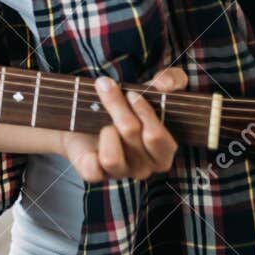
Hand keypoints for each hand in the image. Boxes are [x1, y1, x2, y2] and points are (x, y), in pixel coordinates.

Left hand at [59, 68, 187, 181]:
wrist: (84, 115)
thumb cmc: (127, 105)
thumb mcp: (152, 87)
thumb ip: (171, 79)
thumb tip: (164, 85)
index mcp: (163, 152)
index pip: (156, 137)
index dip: (144, 112)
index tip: (131, 92)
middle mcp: (144, 167)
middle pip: (131, 134)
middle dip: (117, 107)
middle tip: (106, 87)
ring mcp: (120, 173)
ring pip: (112, 157)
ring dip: (104, 130)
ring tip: (102, 121)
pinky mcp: (95, 174)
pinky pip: (93, 170)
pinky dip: (89, 154)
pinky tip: (90, 136)